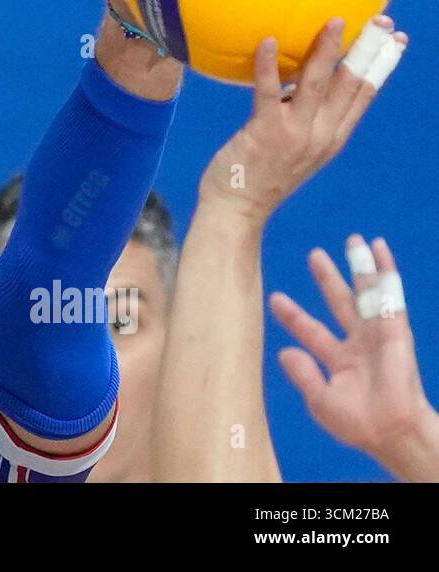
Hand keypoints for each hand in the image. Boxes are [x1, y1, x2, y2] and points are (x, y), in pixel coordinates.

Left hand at [199, 15, 406, 221]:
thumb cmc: (261, 175)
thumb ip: (305, 117)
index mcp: (332, 138)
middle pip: (350, 85)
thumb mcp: (297, 148)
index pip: (364, 95)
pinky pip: (267, 91)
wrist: (238, 210)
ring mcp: (295, 134)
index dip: (382, 66)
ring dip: (327, 50)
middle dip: (367, 50)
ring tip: (335, 21)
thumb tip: (299, 80)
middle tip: (381, 21)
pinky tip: (268, 41)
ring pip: (317, 84)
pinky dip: (269, 65)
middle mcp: (321, 135)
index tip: (397, 41)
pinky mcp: (265, 132)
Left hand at [271, 237, 438, 478]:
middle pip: (338, 302)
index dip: (293, 315)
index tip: (275, 297)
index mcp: (339, 361)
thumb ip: (303, 374)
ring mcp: (376, 334)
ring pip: (365, 292)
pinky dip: (385, 270)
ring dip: (360, 266)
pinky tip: (380, 248)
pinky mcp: (394, 329)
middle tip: (315, 254)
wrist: (390, 432)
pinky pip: (390, 294)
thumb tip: (283, 351)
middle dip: (328, 278)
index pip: (310, 330)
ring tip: (353, 239)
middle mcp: (358, 343)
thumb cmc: (358, 424)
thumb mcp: (320, 401)